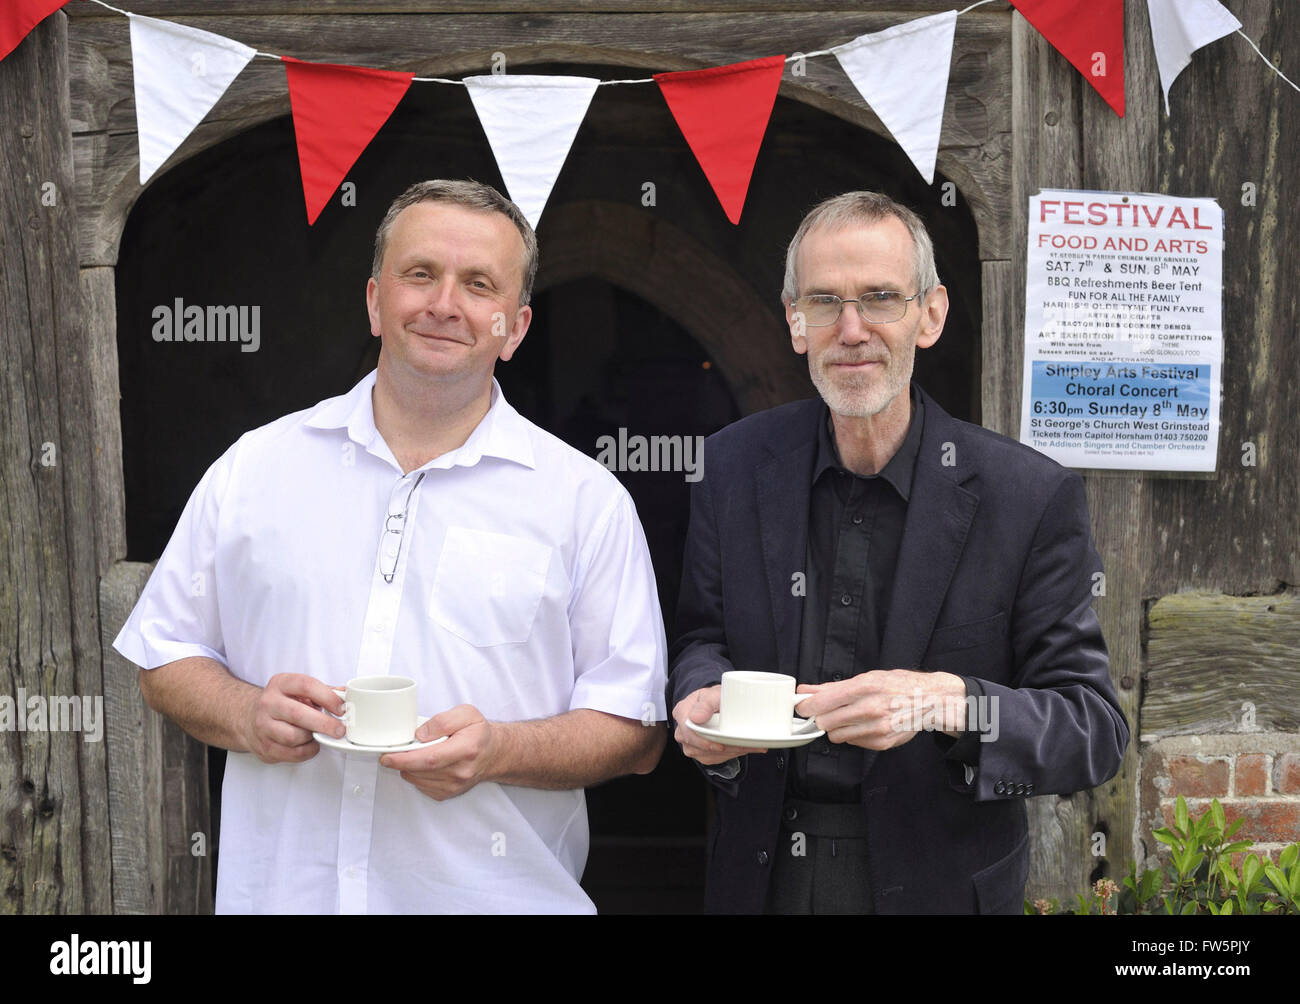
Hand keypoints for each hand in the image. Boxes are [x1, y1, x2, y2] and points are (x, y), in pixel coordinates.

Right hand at [238, 672, 345, 764]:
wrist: (249, 717)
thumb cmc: (282, 703)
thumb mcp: (299, 689)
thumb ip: (323, 691)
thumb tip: (346, 695)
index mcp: (280, 684)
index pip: (306, 686)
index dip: (328, 697)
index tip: (342, 708)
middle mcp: (268, 703)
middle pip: (298, 714)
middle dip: (324, 723)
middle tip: (340, 729)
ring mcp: (263, 726)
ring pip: (293, 737)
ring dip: (312, 738)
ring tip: (319, 734)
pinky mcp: (264, 746)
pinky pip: (291, 753)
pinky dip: (307, 751)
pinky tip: (311, 745)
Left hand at [380, 704, 500, 800]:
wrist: (494, 753)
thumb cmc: (479, 733)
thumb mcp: (466, 713)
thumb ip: (443, 720)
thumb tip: (420, 734)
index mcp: (467, 749)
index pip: (430, 758)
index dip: (405, 758)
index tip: (387, 755)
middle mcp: (461, 771)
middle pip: (420, 771)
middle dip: (400, 762)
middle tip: (390, 752)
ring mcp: (455, 786)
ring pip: (418, 779)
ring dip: (408, 767)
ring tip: (413, 753)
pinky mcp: (448, 793)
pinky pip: (422, 786)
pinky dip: (416, 775)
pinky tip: (422, 764)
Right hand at [672, 685, 767, 764]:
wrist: (717, 704)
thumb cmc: (714, 698)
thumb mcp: (712, 694)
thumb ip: (706, 704)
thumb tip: (696, 718)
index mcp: (682, 712)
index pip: (688, 731)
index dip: (704, 741)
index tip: (721, 745)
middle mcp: (682, 731)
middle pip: (700, 747)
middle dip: (725, 747)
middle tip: (746, 745)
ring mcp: (691, 744)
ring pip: (710, 754)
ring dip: (732, 751)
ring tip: (750, 745)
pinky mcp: (701, 753)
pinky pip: (716, 758)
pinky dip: (732, 753)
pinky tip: (744, 747)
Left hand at [795, 670, 966, 749]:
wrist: (929, 700)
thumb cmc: (897, 685)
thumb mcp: (866, 678)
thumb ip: (832, 687)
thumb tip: (806, 690)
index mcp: (866, 687)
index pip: (823, 702)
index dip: (806, 706)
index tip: (801, 706)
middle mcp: (872, 708)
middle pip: (826, 722)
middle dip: (821, 717)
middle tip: (825, 711)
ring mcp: (878, 728)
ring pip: (836, 735)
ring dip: (837, 727)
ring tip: (850, 716)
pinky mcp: (882, 743)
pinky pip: (852, 742)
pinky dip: (853, 734)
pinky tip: (864, 724)